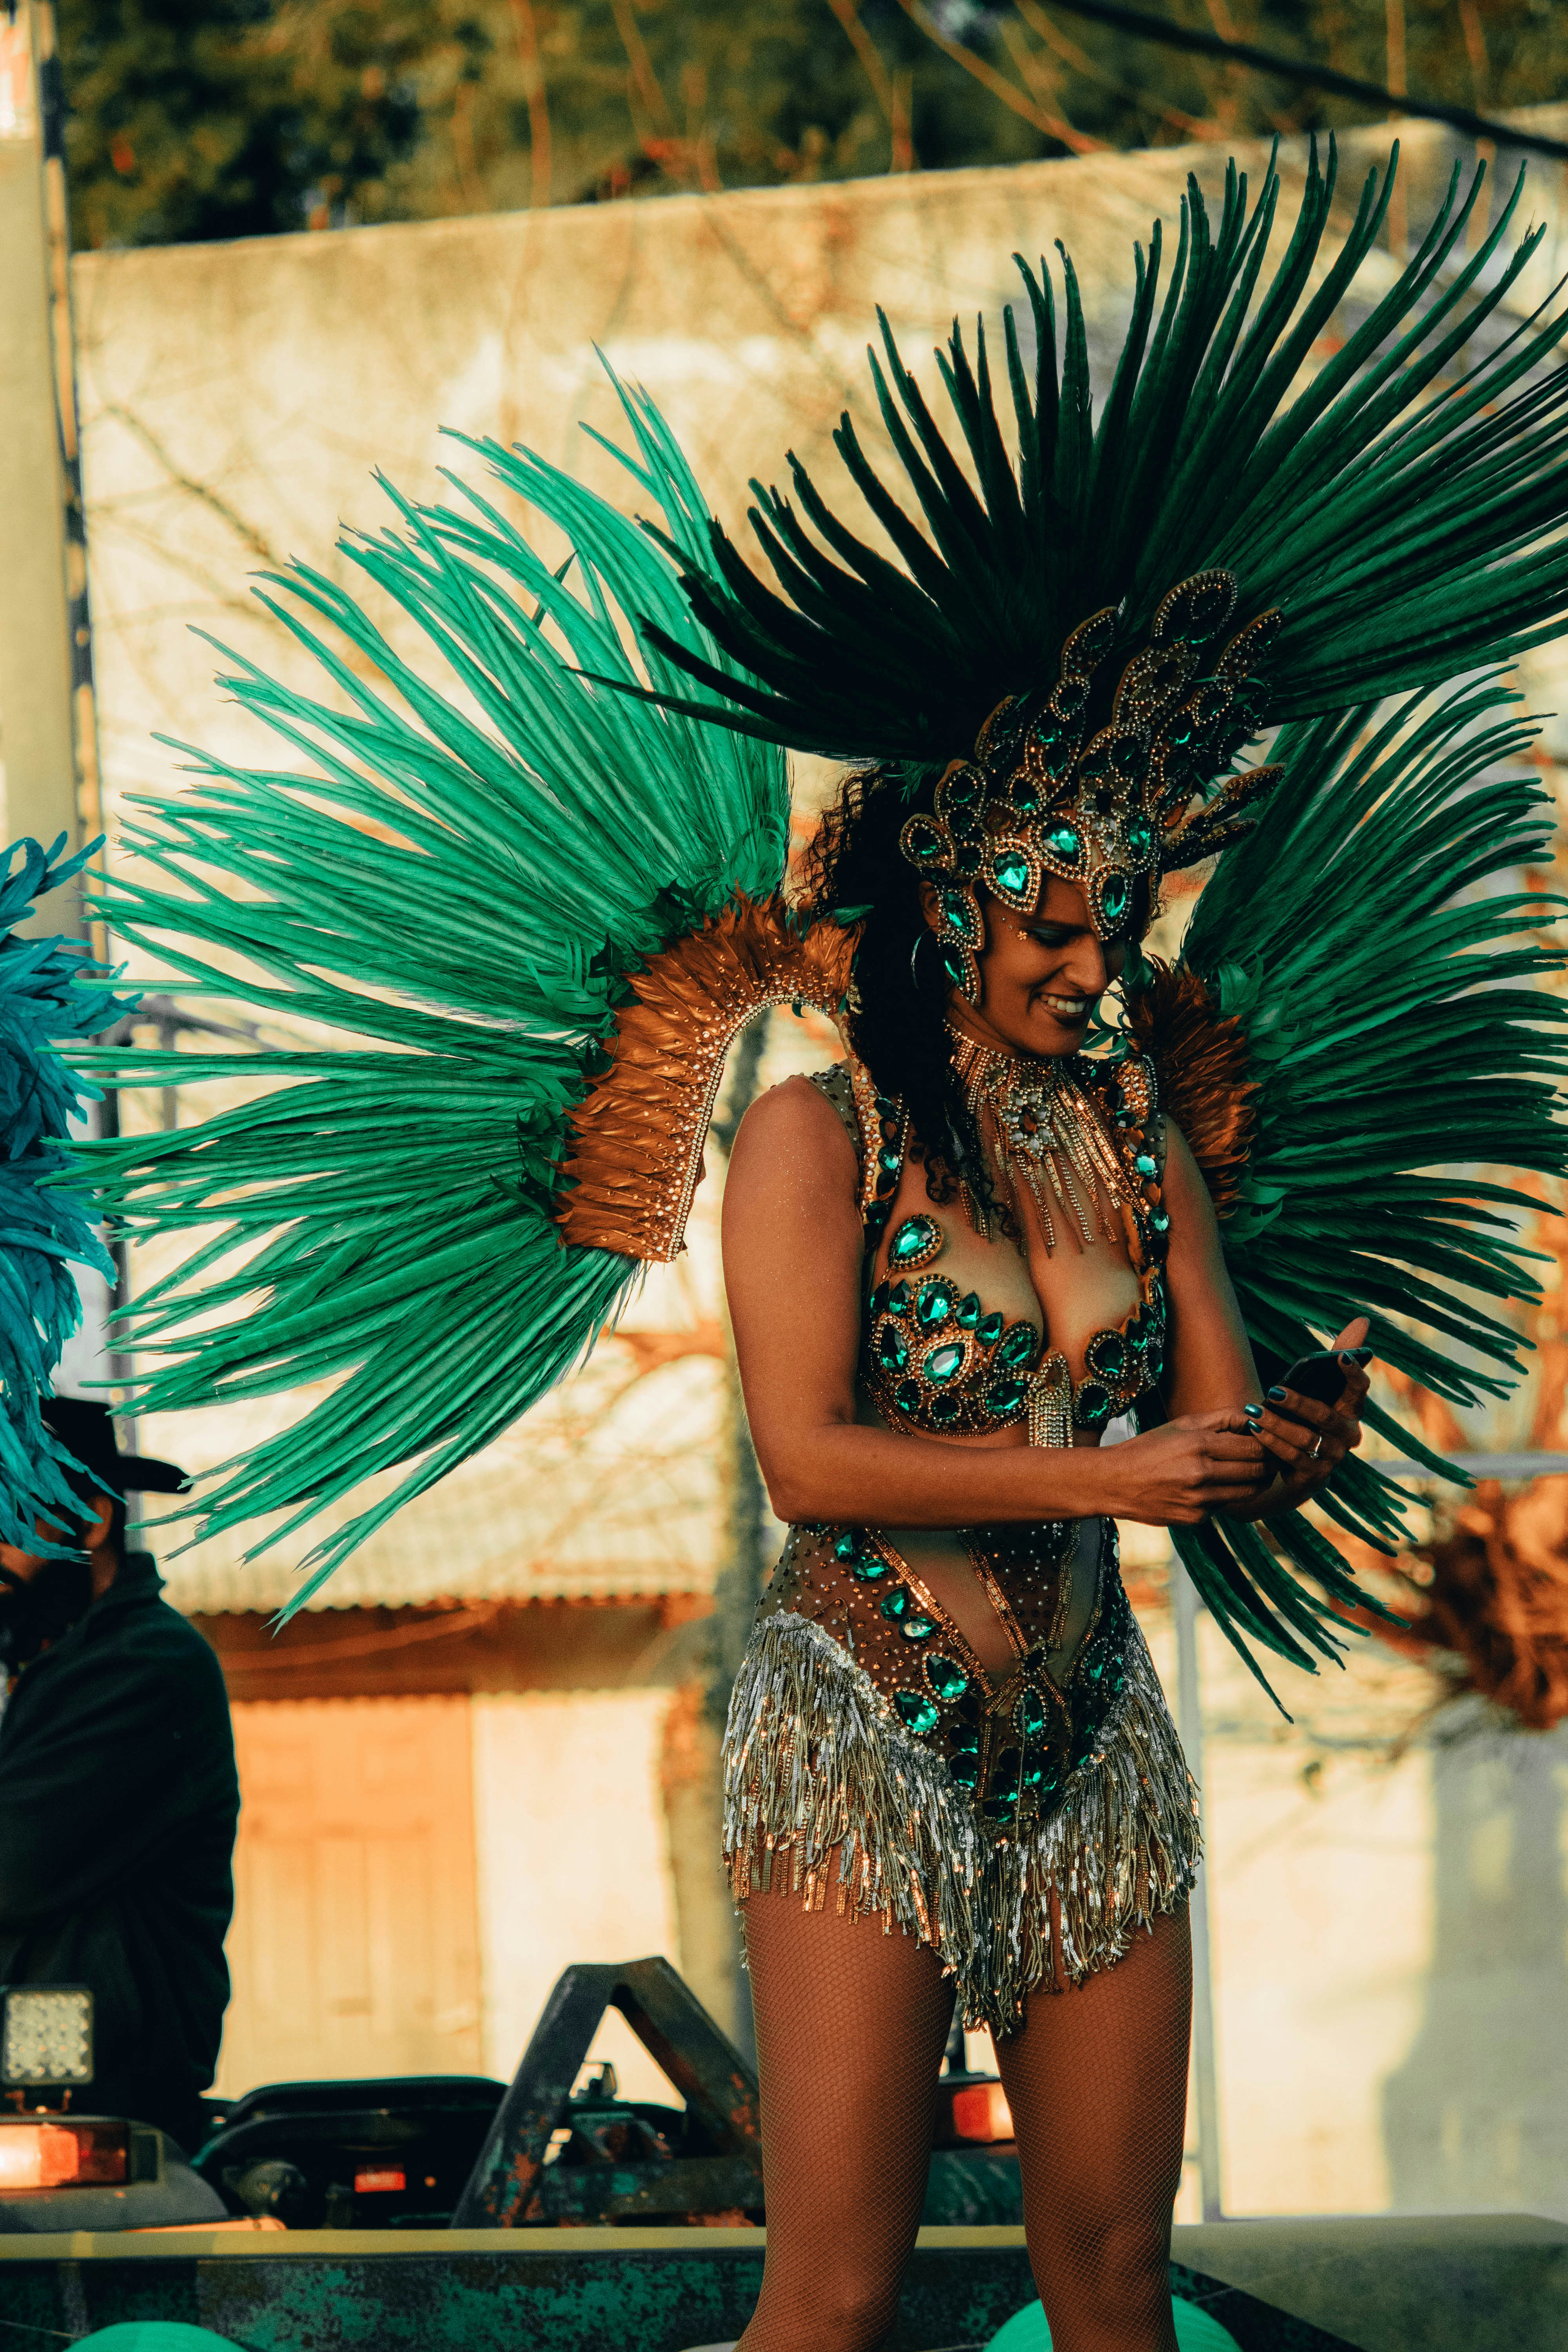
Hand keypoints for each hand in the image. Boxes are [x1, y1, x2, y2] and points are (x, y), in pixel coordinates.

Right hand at [1099, 1410, 1270, 1526]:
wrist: (1114, 1482)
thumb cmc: (1149, 1448)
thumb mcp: (1182, 1424)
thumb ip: (1222, 1419)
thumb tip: (1255, 1419)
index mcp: (1198, 1445)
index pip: (1254, 1447)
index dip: (1268, 1443)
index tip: (1270, 1439)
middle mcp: (1200, 1474)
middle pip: (1257, 1471)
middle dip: (1270, 1463)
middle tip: (1273, 1456)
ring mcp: (1199, 1500)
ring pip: (1247, 1493)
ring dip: (1257, 1482)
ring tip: (1255, 1471)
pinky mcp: (1195, 1519)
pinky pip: (1224, 1505)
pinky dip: (1227, 1495)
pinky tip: (1215, 1485)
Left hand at [1246, 1316, 1370, 1501]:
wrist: (1297, 1463)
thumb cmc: (1310, 1413)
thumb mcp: (1322, 1385)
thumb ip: (1341, 1353)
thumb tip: (1363, 1320)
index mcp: (1352, 1409)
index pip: (1360, 1390)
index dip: (1354, 1374)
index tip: (1341, 1357)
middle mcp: (1348, 1435)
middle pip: (1326, 1417)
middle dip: (1299, 1403)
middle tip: (1273, 1390)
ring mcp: (1333, 1458)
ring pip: (1306, 1438)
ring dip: (1277, 1424)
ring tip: (1254, 1411)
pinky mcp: (1314, 1476)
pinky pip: (1293, 1458)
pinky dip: (1272, 1443)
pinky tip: (1254, 1430)